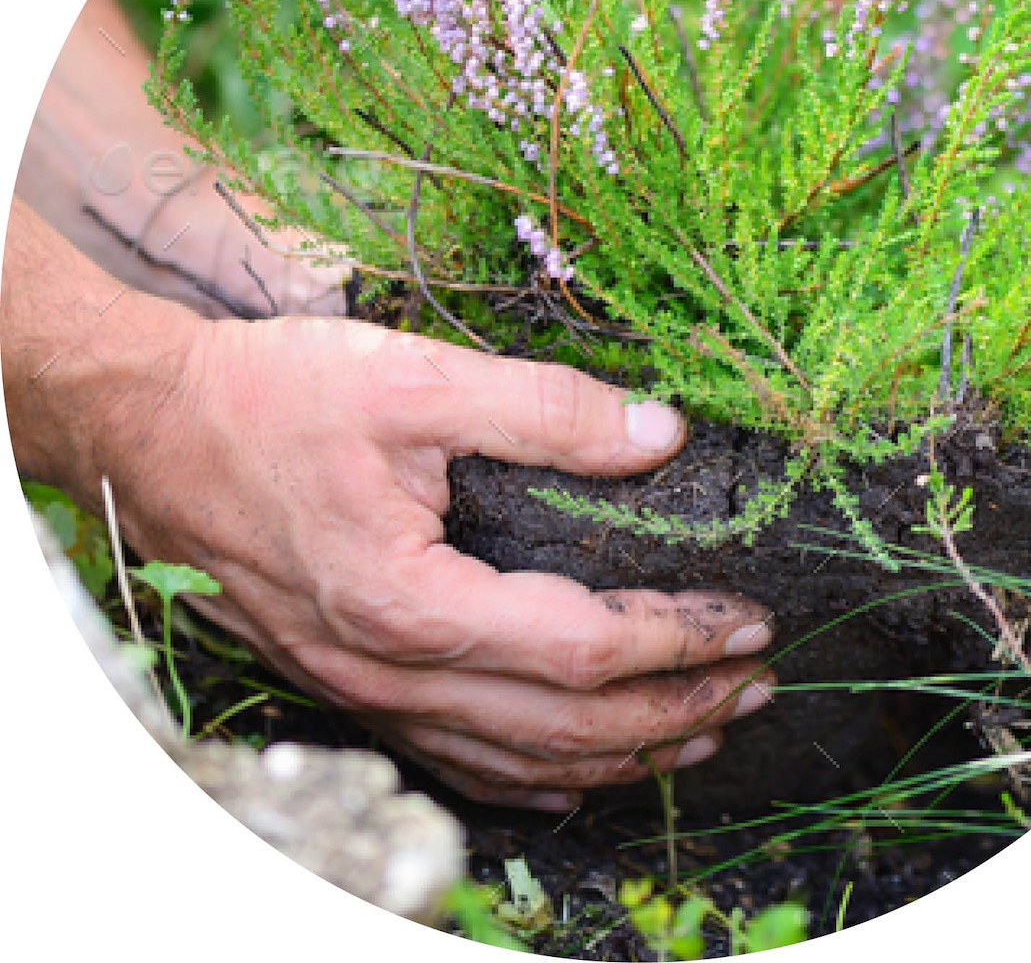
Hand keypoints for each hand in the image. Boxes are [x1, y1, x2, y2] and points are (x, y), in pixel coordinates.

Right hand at [102, 313, 775, 810]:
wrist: (151, 429)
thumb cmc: (273, 400)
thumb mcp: (415, 379)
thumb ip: (545, 407)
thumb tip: (659, 435)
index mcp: (411, 602)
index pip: (582, 650)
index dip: (678, 642)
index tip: (749, 621)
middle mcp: (388, 671)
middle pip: (564, 727)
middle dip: (674, 711)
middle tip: (755, 687)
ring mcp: (362, 692)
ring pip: (516, 761)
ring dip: (619, 755)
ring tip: (699, 736)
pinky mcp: (346, 682)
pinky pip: (454, 759)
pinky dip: (533, 776)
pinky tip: (576, 773)